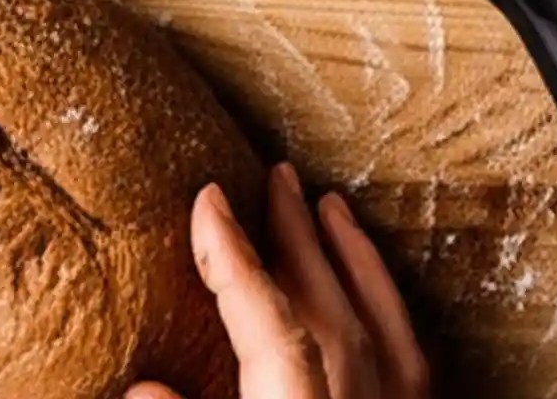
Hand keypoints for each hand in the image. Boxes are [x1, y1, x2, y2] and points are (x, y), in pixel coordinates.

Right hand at [130, 163, 428, 398]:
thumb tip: (141, 385)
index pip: (274, 335)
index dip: (237, 265)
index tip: (210, 202)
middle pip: (331, 317)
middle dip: (298, 240)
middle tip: (277, 178)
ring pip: (384, 333)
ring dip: (352, 261)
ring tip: (330, 205)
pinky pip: (415, 364)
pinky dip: (391, 311)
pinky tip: (376, 290)